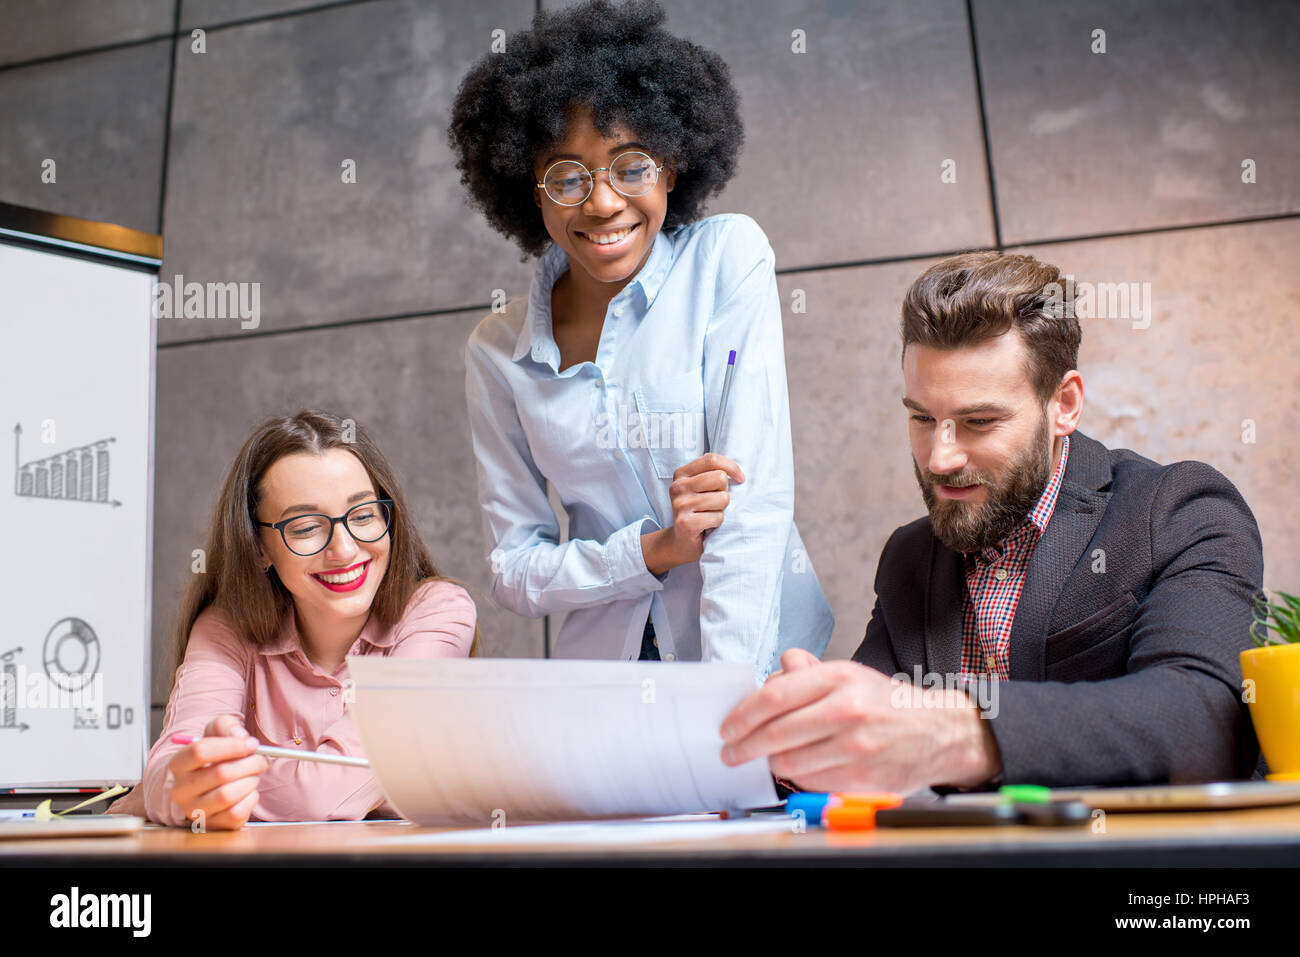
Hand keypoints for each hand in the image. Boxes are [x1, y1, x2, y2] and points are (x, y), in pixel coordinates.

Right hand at [167, 713, 267, 829]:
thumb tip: (239, 736)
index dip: (232, 745)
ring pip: (228, 795)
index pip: (201, 751)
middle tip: (260, 760)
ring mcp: (194, 811)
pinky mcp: (212, 825)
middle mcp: (180, 790)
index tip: (251, 743)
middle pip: (221, 773)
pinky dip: (251, 799)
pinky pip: (236, 813)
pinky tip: (248, 791)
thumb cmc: (215, 757)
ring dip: (250, 781)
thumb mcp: (216, 733)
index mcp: (178, 764)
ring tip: (252, 775)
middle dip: (250, 763)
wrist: (211, 784)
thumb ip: (226, 726)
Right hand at [641, 453, 743, 575]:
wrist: (681, 541)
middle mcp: (678, 487)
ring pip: (722, 498)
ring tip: (710, 514)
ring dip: (722, 509)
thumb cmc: (698, 511)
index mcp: (681, 474)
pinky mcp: (686, 523)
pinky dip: (718, 523)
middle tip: (715, 503)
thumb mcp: (700, 488)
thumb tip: (739, 474)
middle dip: (724, 492)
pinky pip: (718, 517)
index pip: (712, 460)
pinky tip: (707, 526)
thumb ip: (713, 474)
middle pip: (720, 478)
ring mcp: (680, 505)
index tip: (740, 479)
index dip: (731, 467)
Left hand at [718, 650, 1000, 793]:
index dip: (744, 715)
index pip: (775, 695)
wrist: (940, 732)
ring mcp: (855, 746)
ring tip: (769, 759)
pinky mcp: (861, 777)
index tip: (728, 727)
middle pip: (776, 732)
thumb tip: (778, 668)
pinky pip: (811, 781)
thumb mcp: (850, 674)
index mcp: (839, 678)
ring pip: (790, 762)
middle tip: (731, 752)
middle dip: (745, 746)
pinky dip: (799, 777)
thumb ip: (809, 672)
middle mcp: (847, 710)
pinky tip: (802, 768)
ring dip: (772, 763)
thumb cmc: (889, 704)